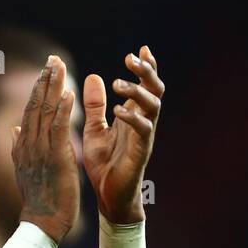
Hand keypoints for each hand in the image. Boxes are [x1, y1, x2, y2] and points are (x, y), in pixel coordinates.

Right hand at [11, 55, 80, 243]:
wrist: (43, 221)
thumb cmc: (38, 198)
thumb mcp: (24, 169)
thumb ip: (18, 147)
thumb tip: (13, 129)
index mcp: (23, 145)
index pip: (30, 110)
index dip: (38, 88)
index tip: (46, 69)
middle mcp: (29, 143)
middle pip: (36, 104)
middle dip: (45, 80)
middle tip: (53, 58)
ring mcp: (41, 149)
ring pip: (46, 111)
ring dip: (54, 87)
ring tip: (59, 66)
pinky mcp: (57, 157)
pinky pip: (59, 128)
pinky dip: (64, 110)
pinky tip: (69, 93)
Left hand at [82, 45, 163, 223]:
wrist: (108, 198)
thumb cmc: (104, 165)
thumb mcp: (94, 129)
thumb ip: (95, 106)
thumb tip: (92, 76)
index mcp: (133, 116)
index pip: (145, 86)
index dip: (146, 68)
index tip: (142, 49)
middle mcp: (143, 123)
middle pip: (155, 90)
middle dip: (147, 72)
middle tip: (132, 58)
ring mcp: (144, 137)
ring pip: (153, 107)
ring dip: (137, 92)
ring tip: (119, 83)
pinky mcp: (140, 153)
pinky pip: (143, 131)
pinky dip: (132, 118)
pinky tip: (117, 111)